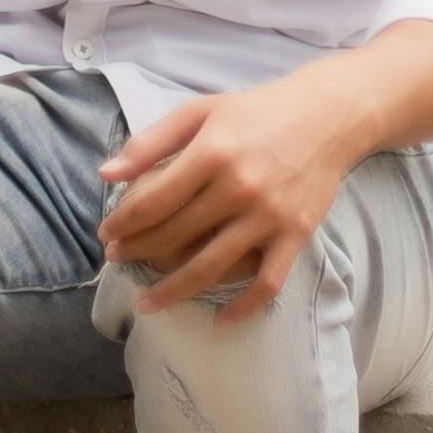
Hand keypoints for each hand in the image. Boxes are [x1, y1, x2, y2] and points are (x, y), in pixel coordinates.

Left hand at [96, 70, 366, 320]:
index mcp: (211, 152)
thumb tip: (106, 173)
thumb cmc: (256, 111)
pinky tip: (219, 321)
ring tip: (146, 302)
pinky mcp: (296, 236)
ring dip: (174, 290)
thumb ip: (151, 141)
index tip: (105, 234)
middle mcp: (239, 187)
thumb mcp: (200, 110)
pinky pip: (267, 282)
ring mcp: (269, 216)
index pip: (154, 200)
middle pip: (176, 235)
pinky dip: (243, 307)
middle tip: (118, 260)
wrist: (327, 116)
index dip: (123, 222)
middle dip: (139, 252)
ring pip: (212, 267)